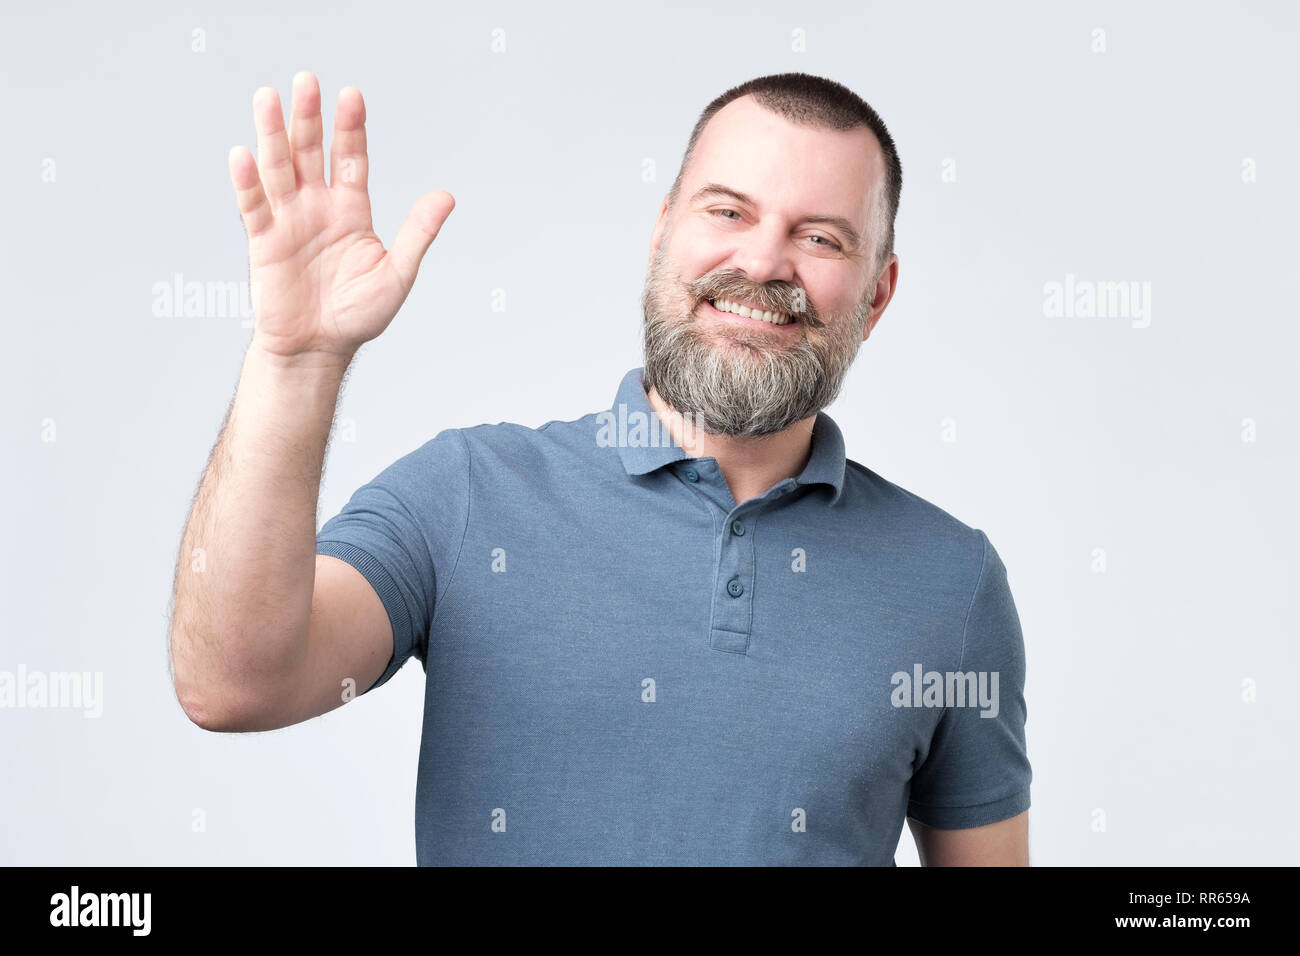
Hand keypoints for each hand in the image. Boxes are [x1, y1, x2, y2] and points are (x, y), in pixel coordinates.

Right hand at [228, 72, 454, 364]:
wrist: (319, 349)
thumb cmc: (359, 315)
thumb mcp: (397, 273)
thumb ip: (417, 233)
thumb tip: (446, 196)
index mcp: (351, 211)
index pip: (351, 159)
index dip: (350, 128)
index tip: (351, 94)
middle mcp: (318, 208)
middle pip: (311, 152)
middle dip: (309, 118)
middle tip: (307, 80)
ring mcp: (289, 221)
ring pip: (279, 168)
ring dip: (273, 134)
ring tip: (269, 98)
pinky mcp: (264, 241)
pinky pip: (254, 206)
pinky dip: (247, 181)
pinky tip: (244, 153)